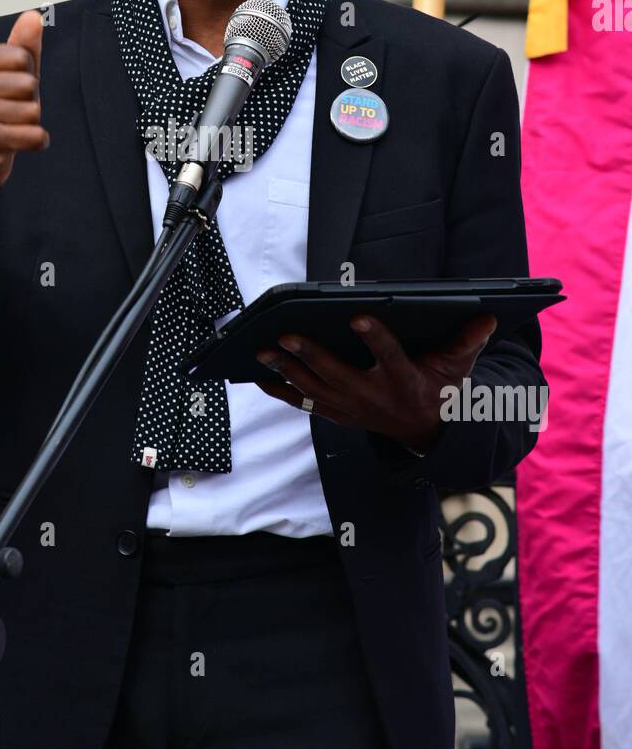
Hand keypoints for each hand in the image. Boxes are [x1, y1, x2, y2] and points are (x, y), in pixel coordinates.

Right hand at [0, 10, 48, 210]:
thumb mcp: (8, 77)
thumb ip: (22, 47)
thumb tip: (33, 16)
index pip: (23, 57)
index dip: (27, 77)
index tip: (8, 92)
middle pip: (29, 84)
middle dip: (31, 103)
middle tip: (10, 115)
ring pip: (32, 110)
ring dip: (31, 125)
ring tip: (11, 129)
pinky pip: (31, 135)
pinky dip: (37, 141)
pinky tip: (23, 144)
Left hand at [255, 313, 498, 452]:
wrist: (426, 433)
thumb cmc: (440, 389)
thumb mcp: (458, 367)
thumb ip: (469, 340)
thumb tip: (489, 315)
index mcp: (404, 380)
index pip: (390, 356)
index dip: (375, 337)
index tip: (359, 315)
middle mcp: (374, 397)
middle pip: (338, 374)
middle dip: (310, 354)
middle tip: (286, 334)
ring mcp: (352, 408)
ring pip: (314, 389)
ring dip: (286, 370)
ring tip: (263, 350)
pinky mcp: (338, 414)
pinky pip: (304, 403)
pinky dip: (281, 391)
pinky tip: (259, 376)